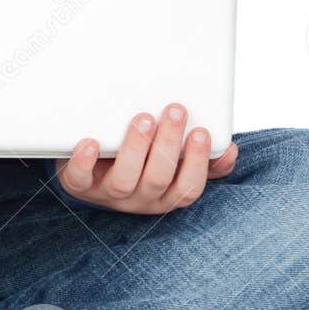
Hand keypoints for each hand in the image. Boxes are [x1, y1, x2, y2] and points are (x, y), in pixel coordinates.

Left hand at [55, 102, 238, 212]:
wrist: (93, 163)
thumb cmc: (142, 158)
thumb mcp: (175, 161)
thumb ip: (204, 158)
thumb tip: (230, 150)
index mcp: (166, 194)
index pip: (188, 188)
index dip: (197, 162)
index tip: (201, 131)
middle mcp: (140, 199)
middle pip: (157, 179)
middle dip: (168, 144)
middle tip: (175, 110)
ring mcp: (109, 194)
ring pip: (124, 180)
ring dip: (135, 148)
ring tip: (143, 118)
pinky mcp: (79, 185)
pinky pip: (79, 180)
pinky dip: (84, 162)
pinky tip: (91, 142)